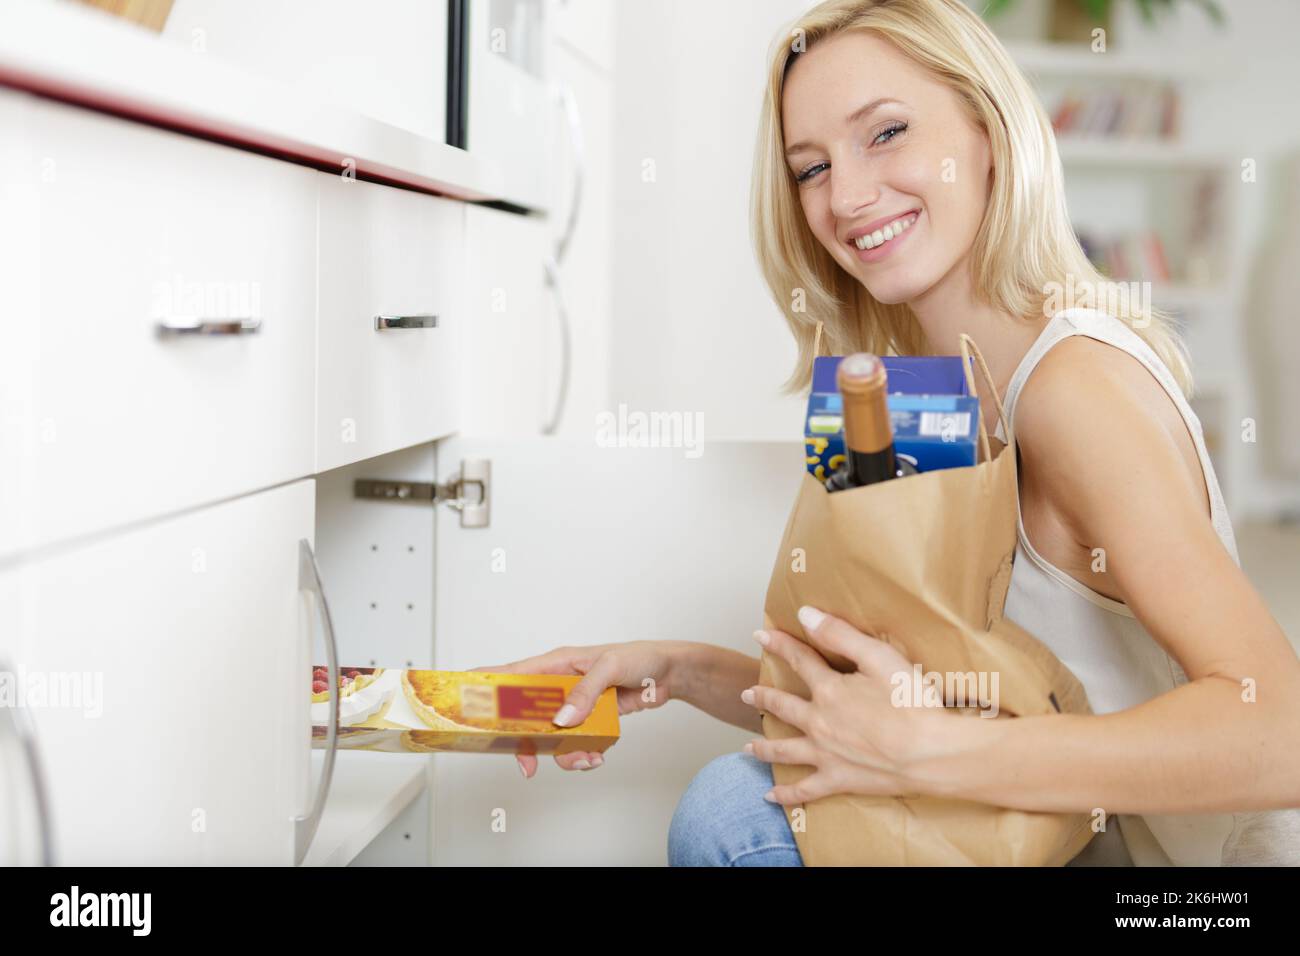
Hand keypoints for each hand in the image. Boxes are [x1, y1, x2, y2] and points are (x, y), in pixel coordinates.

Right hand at [472, 640, 678, 778]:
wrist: (668, 673)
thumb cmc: (639, 657)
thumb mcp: (610, 667)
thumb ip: (585, 692)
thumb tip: (561, 720)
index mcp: (555, 664)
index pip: (510, 674)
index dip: (482, 686)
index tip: (458, 700)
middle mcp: (558, 685)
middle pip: (523, 717)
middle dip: (525, 743)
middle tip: (528, 765)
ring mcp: (572, 705)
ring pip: (550, 738)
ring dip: (563, 755)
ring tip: (585, 760)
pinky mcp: (588, 720)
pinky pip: (573, 744)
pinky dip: (582, 756)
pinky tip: (598, 757)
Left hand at [742, 606, 954, 805]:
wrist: (929, 753)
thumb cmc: (911, 701)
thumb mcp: (878, 657)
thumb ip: (840, 634)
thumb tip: (805, 614)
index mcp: (829, 690)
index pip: (799, 660)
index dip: (779, 645)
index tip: (761, 635)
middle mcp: (819, 722)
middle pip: (784, 707)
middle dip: (763, 697)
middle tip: (747, 694)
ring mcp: (826, 754)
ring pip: (785, 750)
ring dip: (764, 747)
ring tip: (748, 747)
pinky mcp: (839, 780)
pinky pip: (805, 790)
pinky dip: (786, 795)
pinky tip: (770, 796)